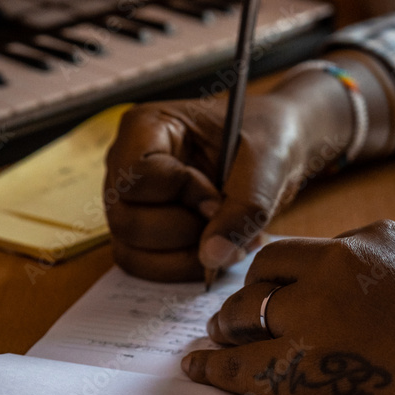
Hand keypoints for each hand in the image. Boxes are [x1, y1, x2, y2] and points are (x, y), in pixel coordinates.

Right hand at [104, 81, 349, 281]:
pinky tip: (219, 249)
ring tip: (231, 239)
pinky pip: (144, 266)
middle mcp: (123, 164)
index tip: (220, 196)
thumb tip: (211, 258)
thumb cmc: (264, 137)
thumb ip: (244, 208)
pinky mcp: (138, 231)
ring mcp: (126, 201)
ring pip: (130, 251)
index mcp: (145, 126)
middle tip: (228, 220)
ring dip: (185, 256)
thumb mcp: (268, 164)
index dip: (181, 193)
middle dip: (184, 231)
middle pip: (127, 220)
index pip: (139, 175)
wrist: (271, 147)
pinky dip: (183, 267)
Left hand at [181, 220, 394, 394]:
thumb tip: (331, 295)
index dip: (285, 279)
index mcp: (376, 240)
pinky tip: (198, 368)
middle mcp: (341, 264)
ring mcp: (319, 312)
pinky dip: (213, 367)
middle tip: (232, 318)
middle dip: (247, 295)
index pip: (306, 251)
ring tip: (218, 340)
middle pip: (266, 270)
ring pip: (246, 309)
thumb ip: (377, 281)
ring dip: (227, 327)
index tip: (273, 294)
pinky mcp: (305, 365)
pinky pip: (241, 363)